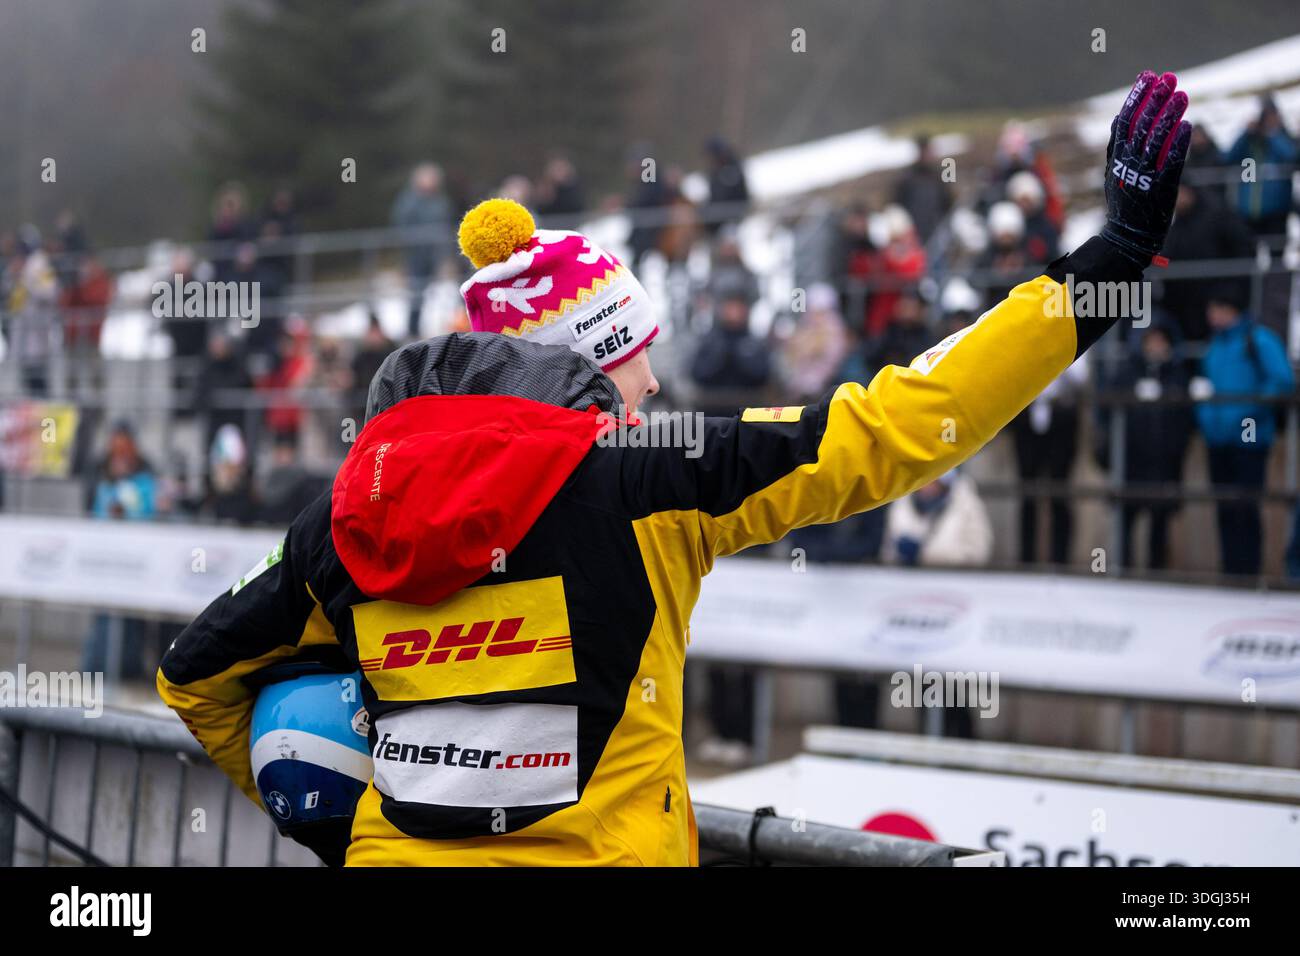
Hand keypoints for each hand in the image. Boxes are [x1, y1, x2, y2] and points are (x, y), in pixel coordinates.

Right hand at [1100, 71, 1190, 267]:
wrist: (1128, 237)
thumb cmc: (1125, 202)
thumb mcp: (1113, 172)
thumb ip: (1116, 145)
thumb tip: (1118, 116)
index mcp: (1115, 158)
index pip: (1125, 120)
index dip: (1136, 97)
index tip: (1148, 76)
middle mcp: (1127, 165)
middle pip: (1141, 125)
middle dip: (1155, 99)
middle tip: (1169, 78)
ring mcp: (1143, 176)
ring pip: (1156, 140)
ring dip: (1169, 115)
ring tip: (1183, 94)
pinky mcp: (1160, 189)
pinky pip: (1170, 162)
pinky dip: (1177, 144)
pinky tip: (1187, 125)